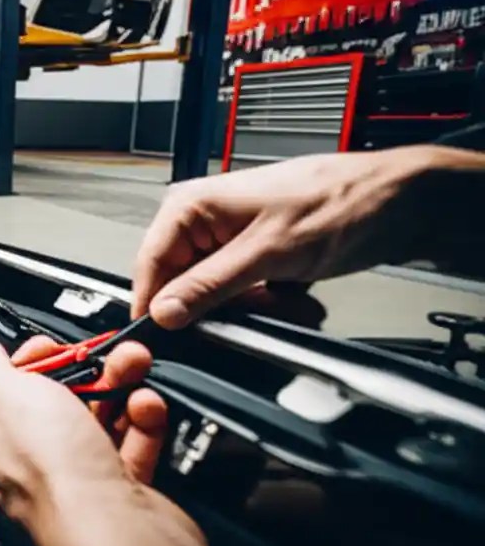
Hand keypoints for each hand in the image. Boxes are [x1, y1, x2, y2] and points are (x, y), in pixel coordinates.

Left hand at [9, 334, 166, 485]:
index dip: (29, 364)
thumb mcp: (6, 393)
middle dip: (87, 369)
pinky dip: (143, 419)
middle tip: (107, 354)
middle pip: (59, 400)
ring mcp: (79, 475)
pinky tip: (146, 406)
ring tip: (134, 368)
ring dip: (121, 386)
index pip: (6, 392)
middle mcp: (33, 461)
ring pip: (101, 417)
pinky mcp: (121, 486)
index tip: (50, 347)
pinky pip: (133, 441)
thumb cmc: (51, 466)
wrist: (112, 525)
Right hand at [133, 147, 450, 328]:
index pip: (148, 268)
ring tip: (290, 300)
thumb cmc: (339, 203)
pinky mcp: (253, 256)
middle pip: (183, 288)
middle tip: (259, 311)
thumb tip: (163, 312)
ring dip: (255, 310)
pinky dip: (271, 305)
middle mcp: (202, 222)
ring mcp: (227, 240)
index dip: (158, 308)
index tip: (166, 343)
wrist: (397, 202)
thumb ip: (208, 286)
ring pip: (217, 298)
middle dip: (224, 309)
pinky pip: (244, 297)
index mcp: (189, 207)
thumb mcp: (267, 253)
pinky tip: (297, 296)